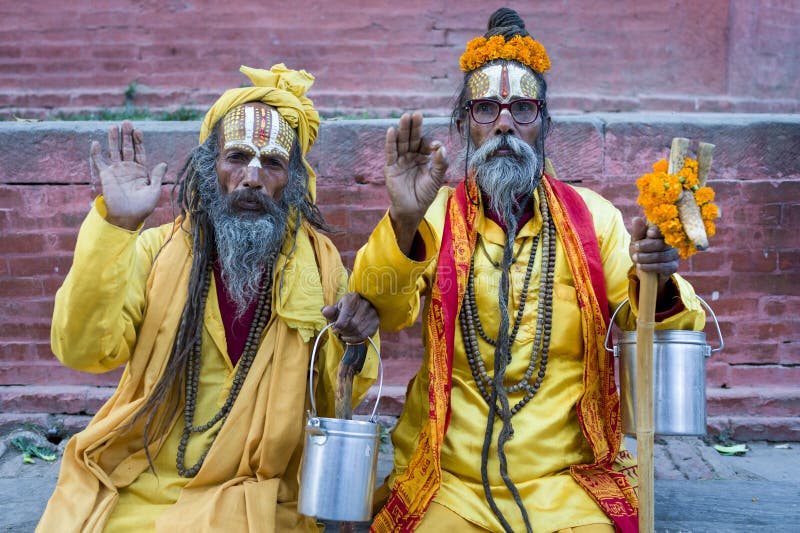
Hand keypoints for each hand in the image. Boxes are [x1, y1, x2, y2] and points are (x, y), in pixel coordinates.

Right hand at [90, 120, 166, 229]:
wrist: (128, 216)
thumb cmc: (143, 206)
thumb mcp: (154, 191)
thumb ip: (157, 176)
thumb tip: (163, 163)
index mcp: (140, 172)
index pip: (139, 152)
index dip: (138, 142)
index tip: (138, 131)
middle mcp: (128, 169)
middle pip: (127, 148)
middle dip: (127, 136)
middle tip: (126, 122)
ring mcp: (116, 171)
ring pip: (114, 151)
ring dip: (113, 139)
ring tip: (113, 127)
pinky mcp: (106, 176)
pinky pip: (99, 162)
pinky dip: (96, 153)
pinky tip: (96, 143)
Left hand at [321, 293, 378, 344]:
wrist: (359, 308)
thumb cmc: (345, 309)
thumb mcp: (336, 308)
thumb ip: (330, 311)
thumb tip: (325, 311)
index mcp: (353, 298)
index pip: (346, 315)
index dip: (339, 325)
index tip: (335, 329)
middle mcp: (365, 304)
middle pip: (353, 324)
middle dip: (344, 331)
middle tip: (340, 332)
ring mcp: (372, 313)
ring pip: (359, 330)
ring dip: (349, 336)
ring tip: (344, 334)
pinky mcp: (376, 322)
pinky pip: (365, 335)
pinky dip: (355, 339)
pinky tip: (350, 338)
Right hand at [384, 112, 447, 251]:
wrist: (412, 210)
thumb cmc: (424, 194)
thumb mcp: (436, 178)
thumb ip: (440, 163)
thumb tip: (442, 147)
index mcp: (422, 157)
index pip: (424, 144)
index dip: (429, 142)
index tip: (434, 147)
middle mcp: (410, 156)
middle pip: (412, 138)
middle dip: (414, 127)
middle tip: (417, 114)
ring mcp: (400, 160)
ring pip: (401, 142)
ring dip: (403, 130)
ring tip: (405, 117)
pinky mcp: (390, 167)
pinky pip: (390, 152)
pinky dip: (390, 142)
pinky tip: (392, 130)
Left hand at [629, 217, 679, 292]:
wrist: (643, 267)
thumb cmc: (641, 250)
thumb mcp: (636, 240)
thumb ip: (638, 232)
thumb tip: (636, 219)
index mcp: (663, 233)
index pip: (664, 230)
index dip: (657, 231)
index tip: (649, 233)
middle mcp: (672, 242)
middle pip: (662, 243)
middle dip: (647, 246)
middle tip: (636, 248)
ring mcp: (674, 255)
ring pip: (662, 256)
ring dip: (646, 257)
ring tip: (635, 258)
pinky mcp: (673, 266)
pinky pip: (665, 267)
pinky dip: (651, 267)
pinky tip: (641, 266)